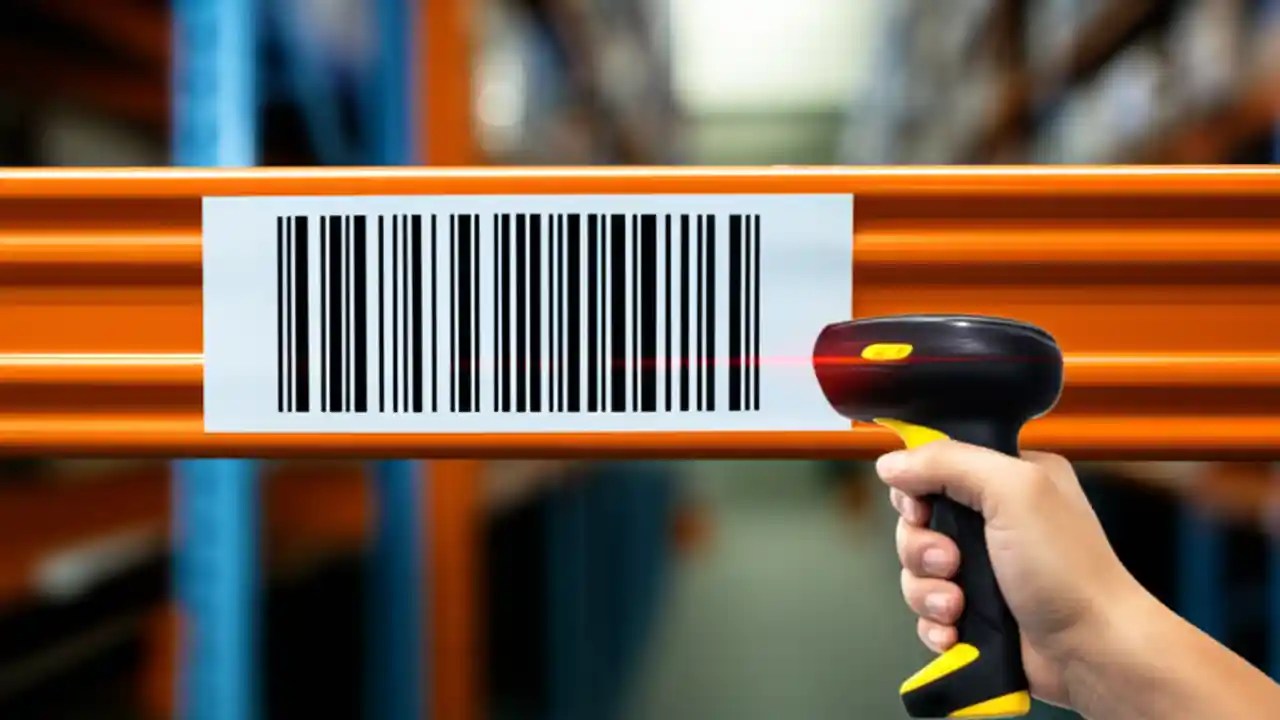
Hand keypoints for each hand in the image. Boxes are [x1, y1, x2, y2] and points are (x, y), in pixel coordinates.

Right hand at [877, 441, 1141, 707]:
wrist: (1092, 651)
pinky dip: (934, 622)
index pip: (936, 465)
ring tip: (957, 605)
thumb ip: (948, 462)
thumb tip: (892, 462)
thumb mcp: (1014, 491)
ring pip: (917, 569)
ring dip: (927, 589)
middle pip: (918, 520)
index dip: (916, 487)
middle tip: (950, 561)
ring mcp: (983, 568)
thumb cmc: (1069, 570)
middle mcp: (994, 519)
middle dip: (921, 547)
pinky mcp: (974, 610)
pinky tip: (955, 630)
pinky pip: (926, 610)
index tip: (920, 508)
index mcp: (1009, 477)